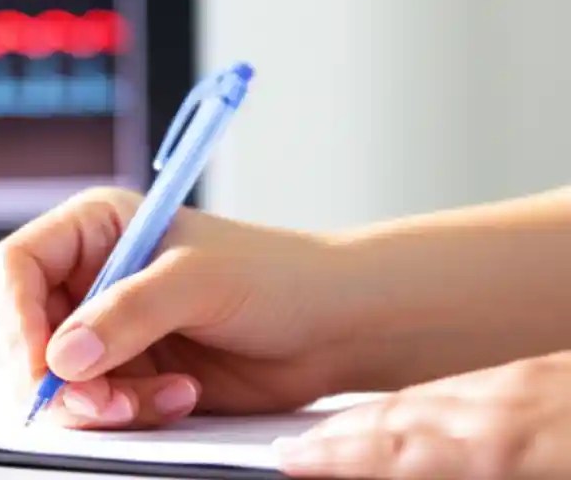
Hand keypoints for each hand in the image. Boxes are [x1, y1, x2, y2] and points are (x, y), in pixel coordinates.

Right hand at [0, 187, 360, 429]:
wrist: (333, 326)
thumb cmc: (276, 276)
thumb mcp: (197, 282)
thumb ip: (127, 314)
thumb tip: (64, 356)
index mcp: (93, 229)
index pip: (15, 268)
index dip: (18, 317)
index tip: (45, 362)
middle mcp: (90, 277)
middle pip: (23, 334)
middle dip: (56, 377)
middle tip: (101, 403)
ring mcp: (106, 329)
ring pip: (55, 381)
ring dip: (98, 403)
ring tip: (155, 400)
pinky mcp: (128, 373)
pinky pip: (97, 407)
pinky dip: (130, 413)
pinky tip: (181, 397)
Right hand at [276, 351, 570, 478]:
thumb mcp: (536, 469)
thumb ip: (468, 468)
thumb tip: (406, 463)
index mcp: (503, 448)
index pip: (397, 454)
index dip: (336, 458)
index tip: (291, 457)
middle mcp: (510, 403)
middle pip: (401, 416)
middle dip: (339, 432)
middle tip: (295, 444)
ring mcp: (535, 378)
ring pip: (434, 391)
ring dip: (379, 410)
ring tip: (342, 425)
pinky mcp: (560, 366)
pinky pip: (483, 375)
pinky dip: (439, 390)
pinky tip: (435, 396)